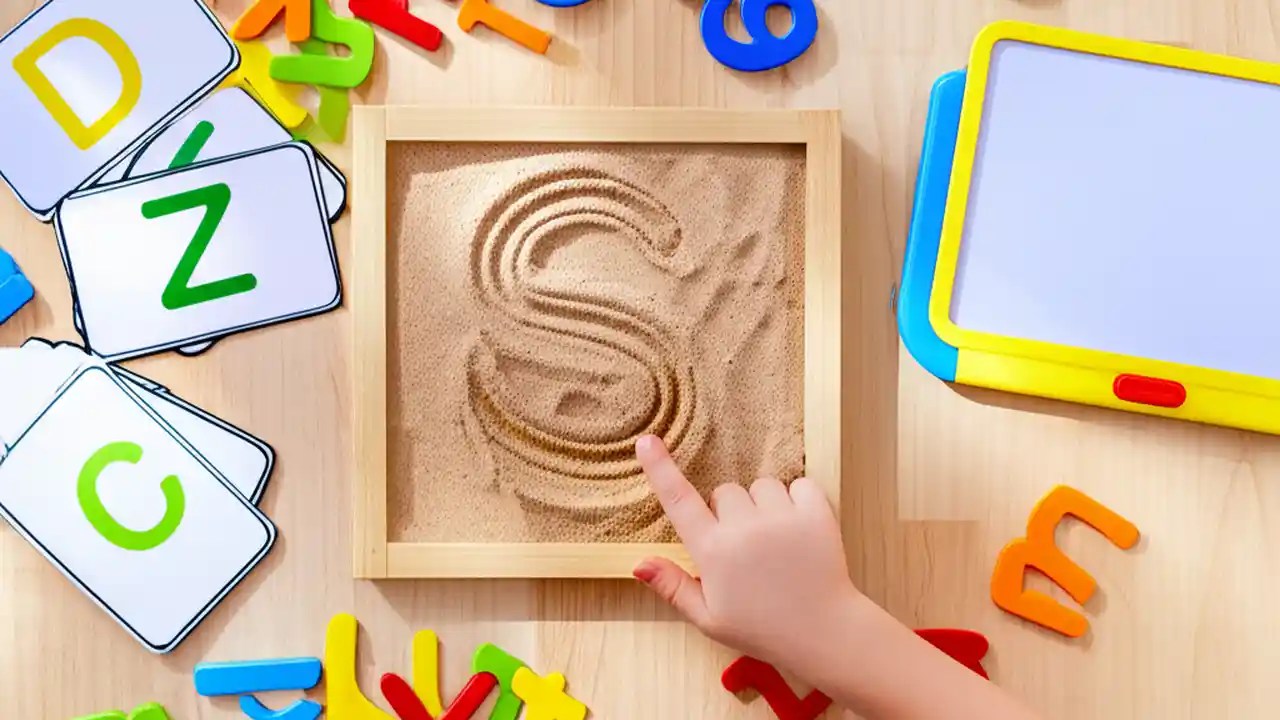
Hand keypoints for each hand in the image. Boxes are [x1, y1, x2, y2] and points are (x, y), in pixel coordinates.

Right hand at [632, 435, 862, 671]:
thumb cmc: (763, 628)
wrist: (823, 634)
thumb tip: (639, 564)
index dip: (660, 469)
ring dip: (765, 504)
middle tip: (747, 547)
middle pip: (725, 492)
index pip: (679, 501)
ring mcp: (782, 519)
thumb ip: (673, 587)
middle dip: (730, 511)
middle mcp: (744, 530)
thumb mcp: (709, 619)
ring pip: (762, 485)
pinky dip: (800, 499)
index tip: (647, 441)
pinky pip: (799, 484)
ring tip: (776, 541)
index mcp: (714, 553)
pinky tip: (799, 530)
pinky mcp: (816, 514)